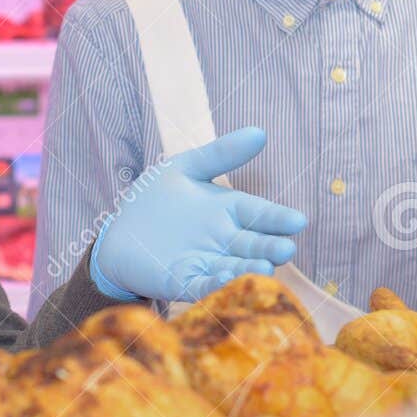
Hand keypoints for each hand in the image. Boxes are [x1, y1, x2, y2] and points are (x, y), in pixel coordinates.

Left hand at [92, 127, 306, 303]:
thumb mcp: (186, 168)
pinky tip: (226, 281)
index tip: (297, 221)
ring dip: (248, 269)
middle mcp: (223, 240)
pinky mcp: (183, 281)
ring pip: (233, 268)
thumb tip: (260, 132)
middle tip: (286, 249)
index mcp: (228, 210)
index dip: (277, 219)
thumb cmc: (155, 198)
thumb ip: (221, 154)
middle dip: (269, 247)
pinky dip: (215, 284)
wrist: (118, 233)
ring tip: (265, 268)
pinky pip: (203, 284)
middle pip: (252, 244)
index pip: (259, 214)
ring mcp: (206, 262)